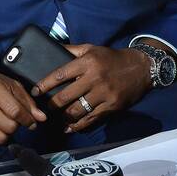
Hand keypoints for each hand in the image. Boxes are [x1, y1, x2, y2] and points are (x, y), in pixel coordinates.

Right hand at [0, 58, 45, 146]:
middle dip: (16, 126)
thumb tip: (41, 117)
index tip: (31, 122)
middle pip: (8, 126)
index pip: (15, 111)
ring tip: (4, 124)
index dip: (27, 120)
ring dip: (6, 134)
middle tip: (14, 120)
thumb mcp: (12, 85)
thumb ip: (27, 102)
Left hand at [34, 44, 151, 132]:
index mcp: (88, 62)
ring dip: (65, 117)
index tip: (35, 91)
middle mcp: (95, 78)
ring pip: (77, 110)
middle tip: (45, 108)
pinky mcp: (112, 106)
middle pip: (66, 96)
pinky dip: (79, 125)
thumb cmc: (112, 58)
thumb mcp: (92, 48)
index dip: (45, 84)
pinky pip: (91, 119)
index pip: (60, 74)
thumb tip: (52, 48)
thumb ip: (72, 50)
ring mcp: (104, 94)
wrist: (141, 68)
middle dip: (52, 105)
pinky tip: (71, 127)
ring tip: (57, 118)